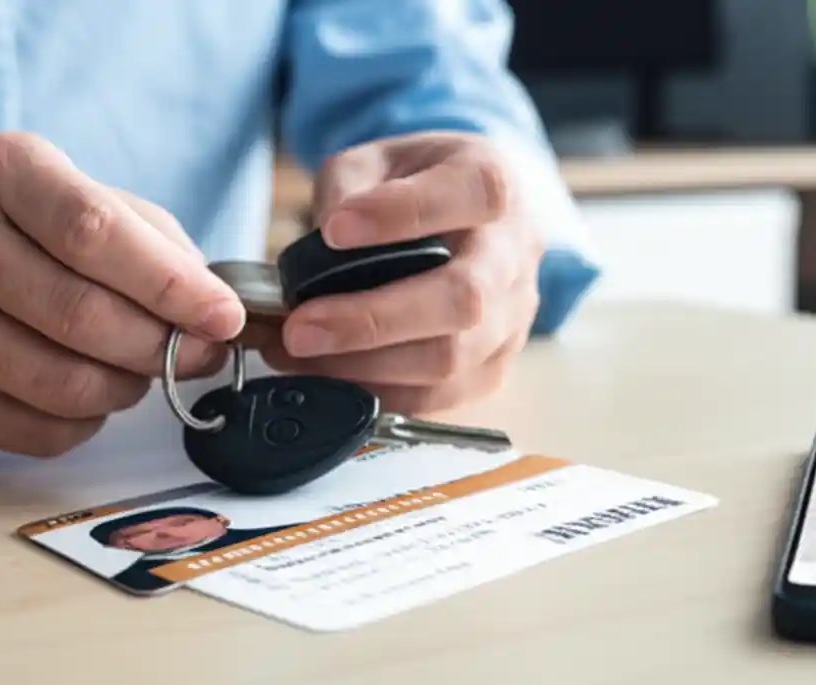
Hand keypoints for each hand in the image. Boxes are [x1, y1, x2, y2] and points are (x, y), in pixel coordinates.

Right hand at [0, 133, 244, 455]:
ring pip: (64, 385)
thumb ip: (149, 240)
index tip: (225, 315)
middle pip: (83, 318)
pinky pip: (36, 431)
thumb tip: (214, 309)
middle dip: (165, 347)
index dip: (173, 285)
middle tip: (200, 353)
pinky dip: (88, 421)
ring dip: (129, 387)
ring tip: (142, 368)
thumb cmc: (6, 220)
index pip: (95, 234)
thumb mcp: (73, 190)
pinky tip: (91, 392)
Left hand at [262, 131, 542, 414]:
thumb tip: (321, 247)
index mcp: (492, 183)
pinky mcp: (494, 364)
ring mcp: (512, 316)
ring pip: (452, 357)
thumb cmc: (417, 185)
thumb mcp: (379, 157)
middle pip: (464, 299)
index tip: (334, 230)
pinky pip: (442, 395)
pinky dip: (380, 392)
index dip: (403, 214)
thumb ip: (348, 184)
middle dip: (374, 320)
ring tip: (302, 355)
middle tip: (301, 328)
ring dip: (367, 365)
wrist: (468, 220)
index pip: (472, 195)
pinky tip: (330, 377)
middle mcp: (515, 253)